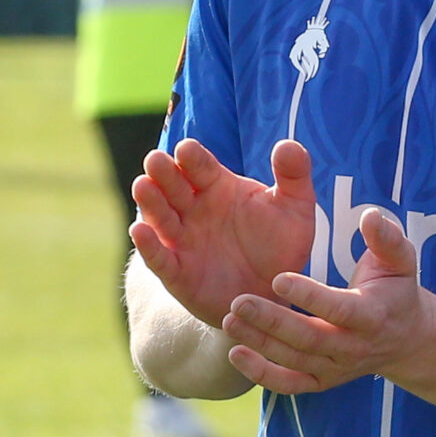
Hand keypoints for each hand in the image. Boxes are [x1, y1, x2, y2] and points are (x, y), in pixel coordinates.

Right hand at [129, 138, 317, 325]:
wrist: (274, 292)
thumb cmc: (280, 244)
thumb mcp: (295, 208)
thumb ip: (294, 175)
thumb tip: (287, 144)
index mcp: (218, 186)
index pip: (201, 166)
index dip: (192, 157)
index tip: (186, 149)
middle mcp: (194, 209)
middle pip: (173, 186)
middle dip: (163, 172)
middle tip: (155, 160)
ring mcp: (182, 239)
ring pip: (160, 216)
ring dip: (150, 202)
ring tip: (142, 185)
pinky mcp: (177, 272)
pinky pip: (159, 257)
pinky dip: (148, 245)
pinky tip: (139, 231)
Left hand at [221, 207, 433, 393]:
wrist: (407, 338)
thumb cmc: (395, 289)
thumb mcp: (400, 261)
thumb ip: (386, 238)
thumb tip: (370, 215)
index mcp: (373, 315)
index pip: (339, 309)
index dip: (309, 296)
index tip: (277, 279)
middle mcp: (354, 346)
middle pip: (310, 338)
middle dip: (273, 321)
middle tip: (239, 301)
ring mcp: (337, 367)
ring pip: (295, 360)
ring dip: (260, 343)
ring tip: (229, 320)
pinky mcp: (322, 380)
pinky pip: (290, 384)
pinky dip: (261, 375)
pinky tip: (235, 354)